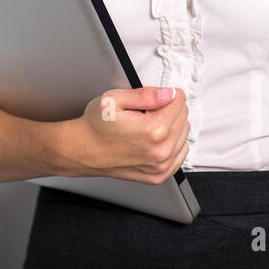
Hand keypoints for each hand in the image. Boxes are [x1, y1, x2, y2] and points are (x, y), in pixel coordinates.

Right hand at [63, 86, 189, 182]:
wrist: (83, 151)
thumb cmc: (95, 127)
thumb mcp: (114, 99)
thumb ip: (146, 94)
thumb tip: (168, 94)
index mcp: (152, 130)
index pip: (179, 100)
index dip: (165, 93)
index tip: (154, 97)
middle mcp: (160, 150)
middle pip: (184, 116)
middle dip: (169, 109)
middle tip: (146, 111)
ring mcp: (161, 165)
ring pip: (184, 134)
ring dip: (172, 126)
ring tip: (147, 125)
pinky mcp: (159, 175)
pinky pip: (181, 153)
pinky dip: (173, 143)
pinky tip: (156, 139)